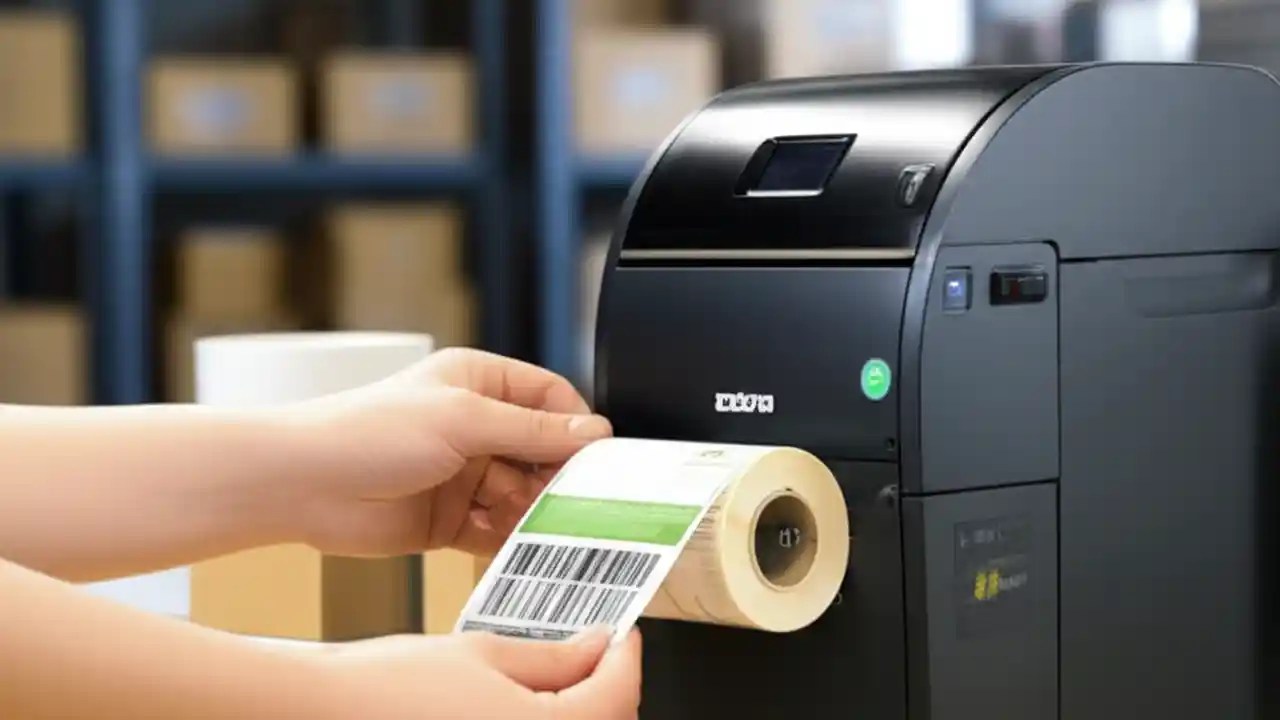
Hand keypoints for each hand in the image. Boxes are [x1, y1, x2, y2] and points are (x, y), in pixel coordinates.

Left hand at [285, 348, 611, 557]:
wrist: (302, 484)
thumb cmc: (364, 432)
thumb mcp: (462, 419)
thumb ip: (531, 429)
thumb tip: (590, 431)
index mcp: (478, 382)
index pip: (549, 398)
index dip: (575, 425)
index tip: (598, 456)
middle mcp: (474, 426)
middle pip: (541, 451)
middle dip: (557, 475)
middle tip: (576, 498)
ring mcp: (463, 474)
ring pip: (523, 494)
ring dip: (533, 511)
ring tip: (536, 523)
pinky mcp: (450, 518)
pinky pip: (497, 530)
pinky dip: (510, 539)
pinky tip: (518, 545)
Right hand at [311, 627, 641, 719]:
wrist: (321, 713)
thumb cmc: (388, 687)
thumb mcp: (483, 652)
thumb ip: (554, 655)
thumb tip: (599, 646)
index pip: (616, 696)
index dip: (625, 658)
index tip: (621, 636)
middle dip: (604, 689)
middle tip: (590, 653)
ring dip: (574, 712)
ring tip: (553, 680)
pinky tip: (521, 709)